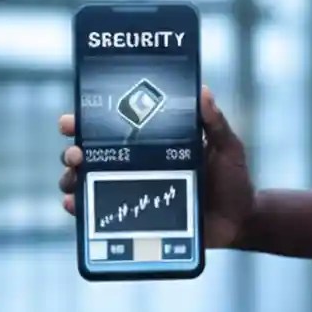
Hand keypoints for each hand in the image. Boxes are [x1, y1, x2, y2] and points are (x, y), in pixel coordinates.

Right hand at [57, 85, 256, 248]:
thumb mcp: (227, 147)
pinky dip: (81, 210)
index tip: (71, 122)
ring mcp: (133, 192)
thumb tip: (203, 91)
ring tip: (74, 179)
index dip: (83, 122)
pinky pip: (100, 215)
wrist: (241, 220)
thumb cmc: (233, 179)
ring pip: (86, 184)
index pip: (109, 128)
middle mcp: (135, 165)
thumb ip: (215, 123)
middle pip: (88, 156)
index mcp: (151, 143)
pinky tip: (76, 206)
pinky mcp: (136, 219)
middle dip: (72, 153)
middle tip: (77, 154)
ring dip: (72, 180)